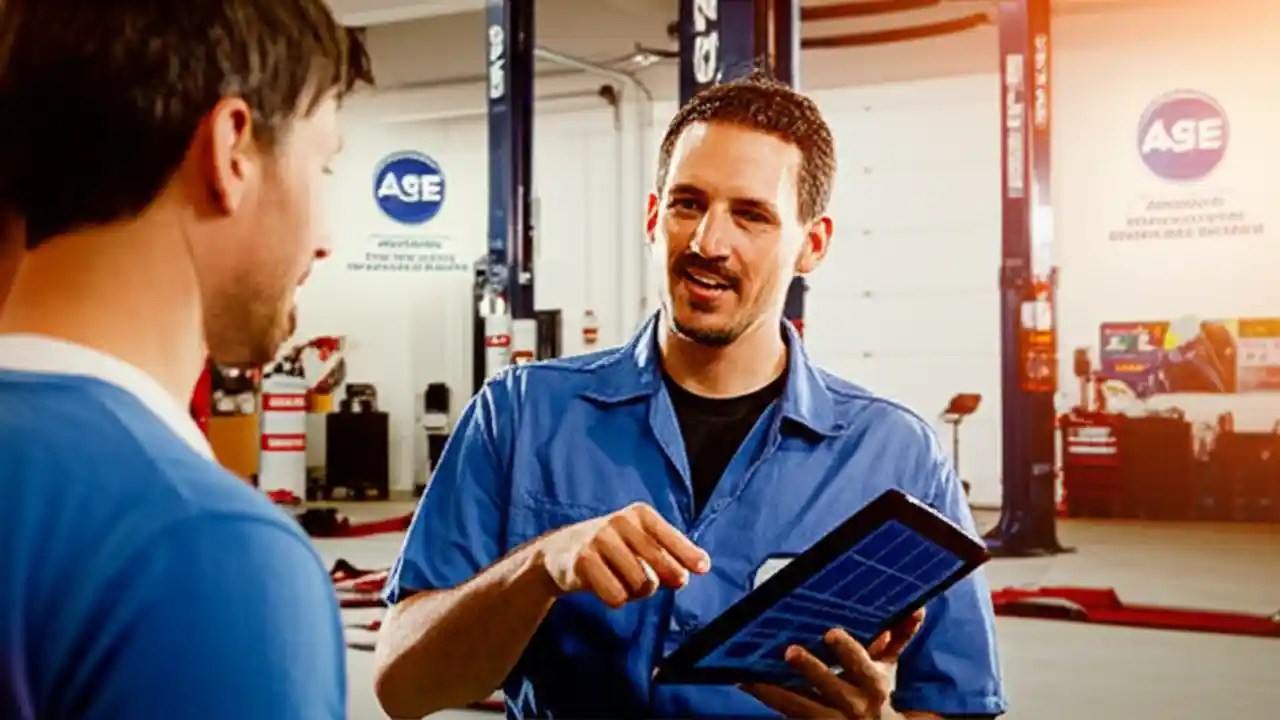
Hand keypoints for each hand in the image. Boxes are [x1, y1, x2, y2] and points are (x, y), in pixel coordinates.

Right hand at [536, 502, 711, 607]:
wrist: (561, 552)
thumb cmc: (612, 549)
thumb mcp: (640, 543)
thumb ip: (667, 556)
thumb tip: (689, 574)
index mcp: (639, 514)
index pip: (669, 537)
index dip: (687, 553)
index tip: (703, 568)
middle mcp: (620, 522)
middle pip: (658, 562)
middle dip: (665, 579)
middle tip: (658, 584)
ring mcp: (599, 539)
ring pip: (640, 583)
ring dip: (636, 592)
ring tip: (623, 581)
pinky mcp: (583, 561)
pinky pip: (616, 596)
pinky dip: (617, 599)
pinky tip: (607, 587)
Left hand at [742, 608, 926, 718]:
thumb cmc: (876, 692)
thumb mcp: (889, 668)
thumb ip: (901, 636)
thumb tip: (918, 606)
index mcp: (872, 685)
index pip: (861, 666)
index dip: (848, 651)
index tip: (831, 633)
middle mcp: (851, 704)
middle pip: (828, 686)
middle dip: (810, 668)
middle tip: (790, 650)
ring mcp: (828, 719)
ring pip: (797, 704)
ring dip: (773, 688)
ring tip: (749, 672)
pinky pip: (783, 712)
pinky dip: (765, 696)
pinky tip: (745, 680)